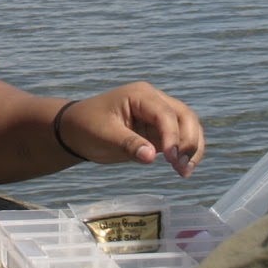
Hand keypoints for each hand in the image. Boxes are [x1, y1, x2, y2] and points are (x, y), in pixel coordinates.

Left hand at [58, 82, 203, 177]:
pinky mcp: (159, 130)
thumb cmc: (87, 127)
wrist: (75, 129)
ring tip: (185, 172)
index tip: (171, 159)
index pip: (166, 113)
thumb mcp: (104, 136)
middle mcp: (155, 101)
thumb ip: (129, 144)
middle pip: (185, 116)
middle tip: (181, 167)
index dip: (173, 136)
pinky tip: (183, 169)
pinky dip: (186, 152)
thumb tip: (151, 157)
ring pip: (188, 126)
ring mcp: (159, 115)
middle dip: (188, 142)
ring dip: (192, 148)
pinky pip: (181, 138)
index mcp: (141, 95)